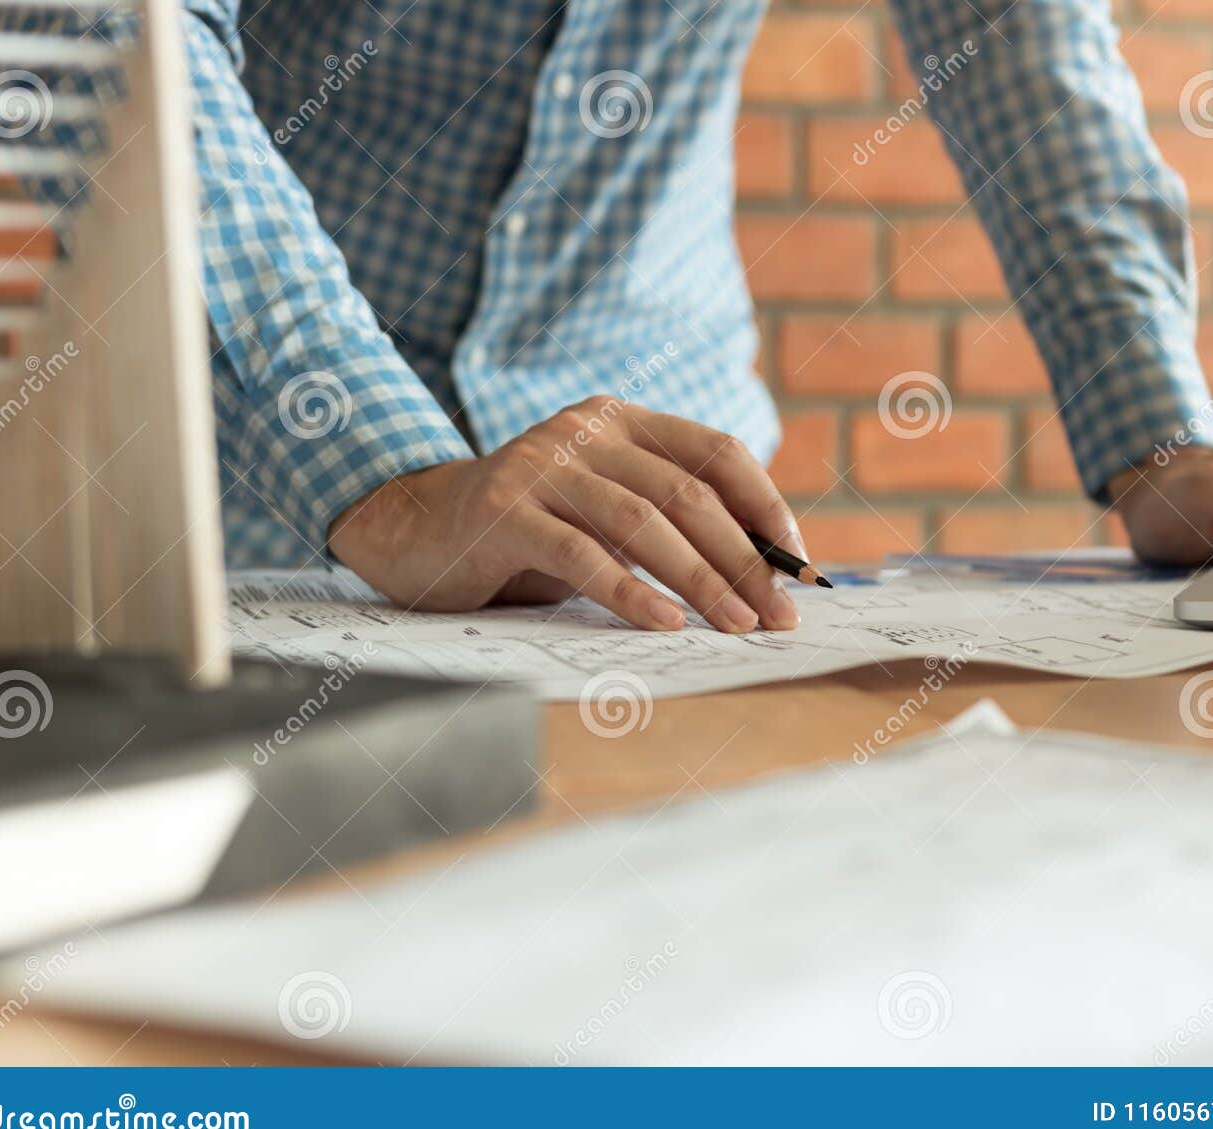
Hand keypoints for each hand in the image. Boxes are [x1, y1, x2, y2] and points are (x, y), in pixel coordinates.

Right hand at [327, 397, 803, 631]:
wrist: (414, 529)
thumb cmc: (528, 532)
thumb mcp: (604, 512)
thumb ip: (666, 521)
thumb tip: (762, 576)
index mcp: (621, 420)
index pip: (716, 452)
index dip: (766, 506)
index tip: (798, 563)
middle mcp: (585, 431)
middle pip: (687, 494)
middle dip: (744, 559)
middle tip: (778, 614)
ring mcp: (542, 466)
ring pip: (642, 522)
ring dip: (701, 581)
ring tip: (737, 625)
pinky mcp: (503, 511)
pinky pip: (581, 554)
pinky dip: (630, 592)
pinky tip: (666, 624)